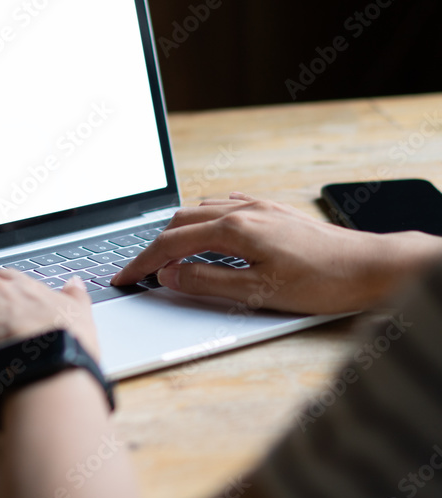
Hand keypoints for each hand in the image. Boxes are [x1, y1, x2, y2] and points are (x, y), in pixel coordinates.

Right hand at [112, 192, 441, 313]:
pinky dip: (205, 218)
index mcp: (234, 229)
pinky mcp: (274, 210)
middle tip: (140, 270)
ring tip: (168, 254)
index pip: (171, 244)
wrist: (372, 266)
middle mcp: (242, 210)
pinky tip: (209, 230)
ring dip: (178, 230)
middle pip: (180, 221)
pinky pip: (226, 205)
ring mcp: (259, 207)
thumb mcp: (258, 293)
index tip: (124, 278)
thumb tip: (169, 276)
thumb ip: (207, 283)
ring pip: (201, 210)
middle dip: (154, 245)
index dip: (142, 263)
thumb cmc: (322, 282)